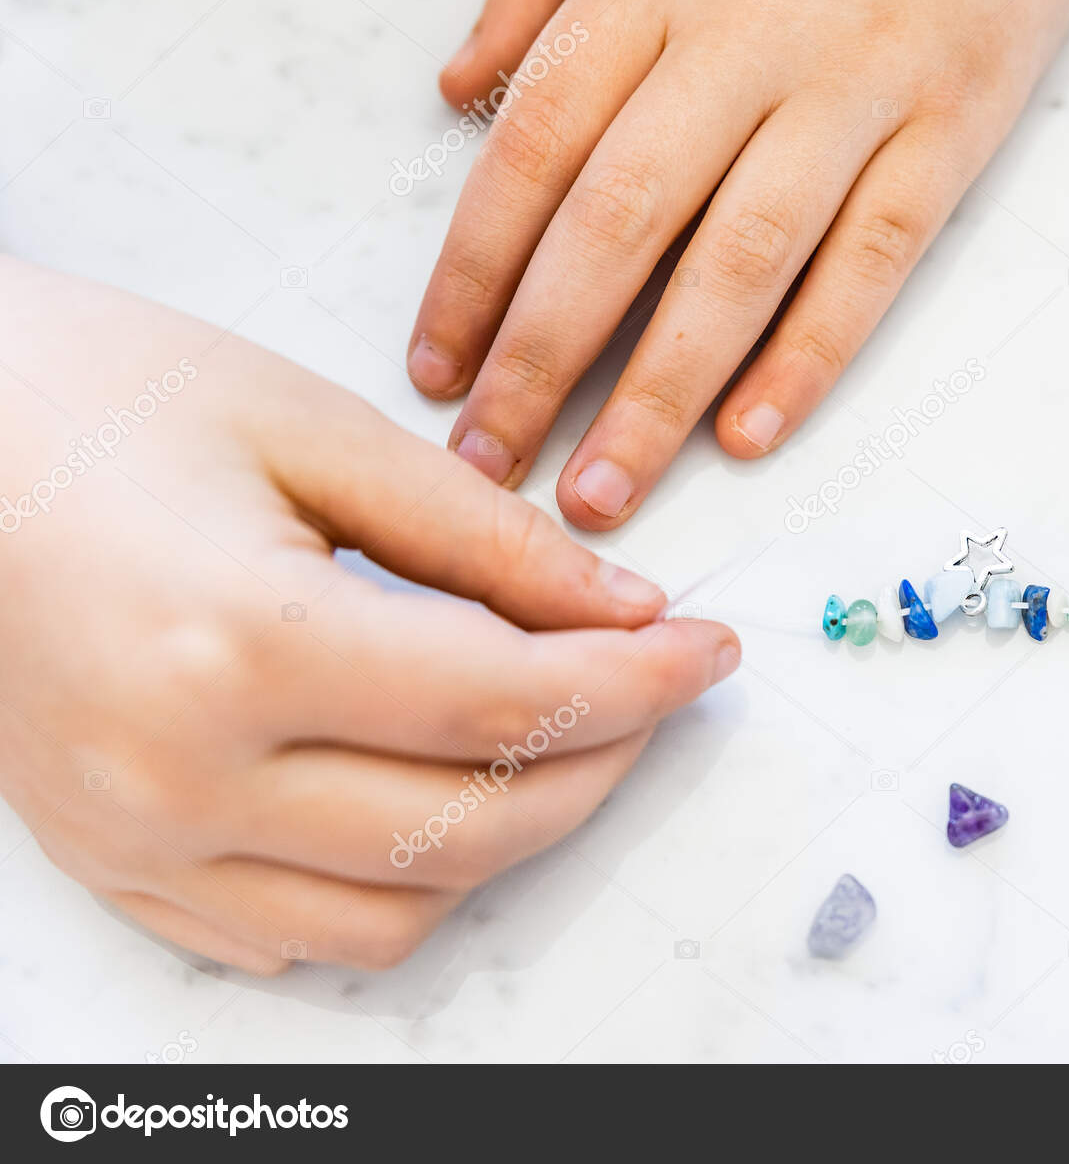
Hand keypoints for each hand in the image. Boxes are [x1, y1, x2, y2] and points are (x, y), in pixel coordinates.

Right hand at [0, 257, 738, 974]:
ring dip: (508, 838)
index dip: (636, 682)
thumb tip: (621, 606)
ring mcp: (135, 841)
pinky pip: (296, 938)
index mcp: (233, 645)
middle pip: (469, 830)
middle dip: (599, 763)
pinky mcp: (113, 864)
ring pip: (395, 914)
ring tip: (553, 739)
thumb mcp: (308, 430)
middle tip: (650, 687)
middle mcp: (177, 777)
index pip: (505, 704)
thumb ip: (483, 537)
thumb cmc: (96, 397)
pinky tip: (431, 794)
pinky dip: (397, 884)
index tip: (706, 649)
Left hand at [409, 0, 1068, 524]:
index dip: (476, 269)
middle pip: (622, 217)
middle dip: (544, 355)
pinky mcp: (949, 132)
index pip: (538, 145)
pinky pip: (873, 260)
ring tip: (603, 488)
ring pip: (741, 258)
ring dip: (661, 389)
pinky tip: (747, 437)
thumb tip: (457, 88)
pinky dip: (811, 354)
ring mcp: (855, 90)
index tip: (436, 370)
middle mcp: (748, 39)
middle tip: (492, 460)